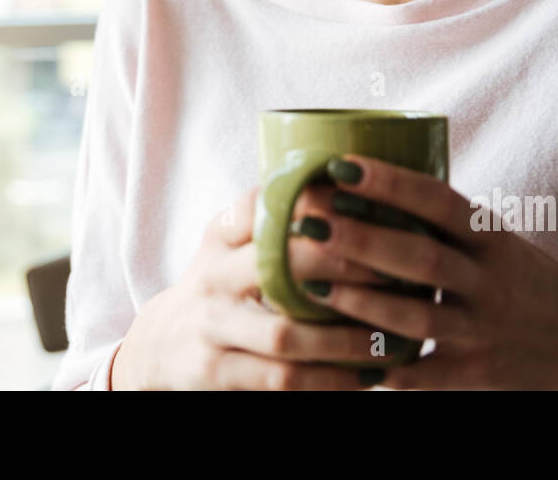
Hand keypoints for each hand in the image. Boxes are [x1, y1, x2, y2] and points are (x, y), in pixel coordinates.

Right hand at [110, 184, 396, 388]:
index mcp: (221, 234)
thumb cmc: (220, 284)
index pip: (262, 204)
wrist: (160, 345)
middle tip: (396, 269)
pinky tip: (368, 376)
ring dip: (344, 338)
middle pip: (278, 264)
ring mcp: (212, 327)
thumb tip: (352, 177)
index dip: (311, 201)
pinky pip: (282, 380)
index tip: (364, 201)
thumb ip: (275, 215)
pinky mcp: (218, 373)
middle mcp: (213, 276)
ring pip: (285, 334)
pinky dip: (329, 381)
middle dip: (341, 266)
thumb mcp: (231, 243)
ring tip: (391, 336)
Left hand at [288, 155, 557, 388]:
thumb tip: (365, 180)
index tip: (341, 164)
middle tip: (309, 222)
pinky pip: (425, 376)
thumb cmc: (525, 281)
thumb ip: (444, 223)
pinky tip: (346, 363)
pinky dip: (387, 371)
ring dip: (360, 304)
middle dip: (361, 240)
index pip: (439, 202)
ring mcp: (484, 331)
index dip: (390, 182)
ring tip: (310, 287)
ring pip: (417, 317)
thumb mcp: (497, 242)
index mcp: (492, 239)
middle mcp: (490, 282)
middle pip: (421, 258)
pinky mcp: (477, 375)